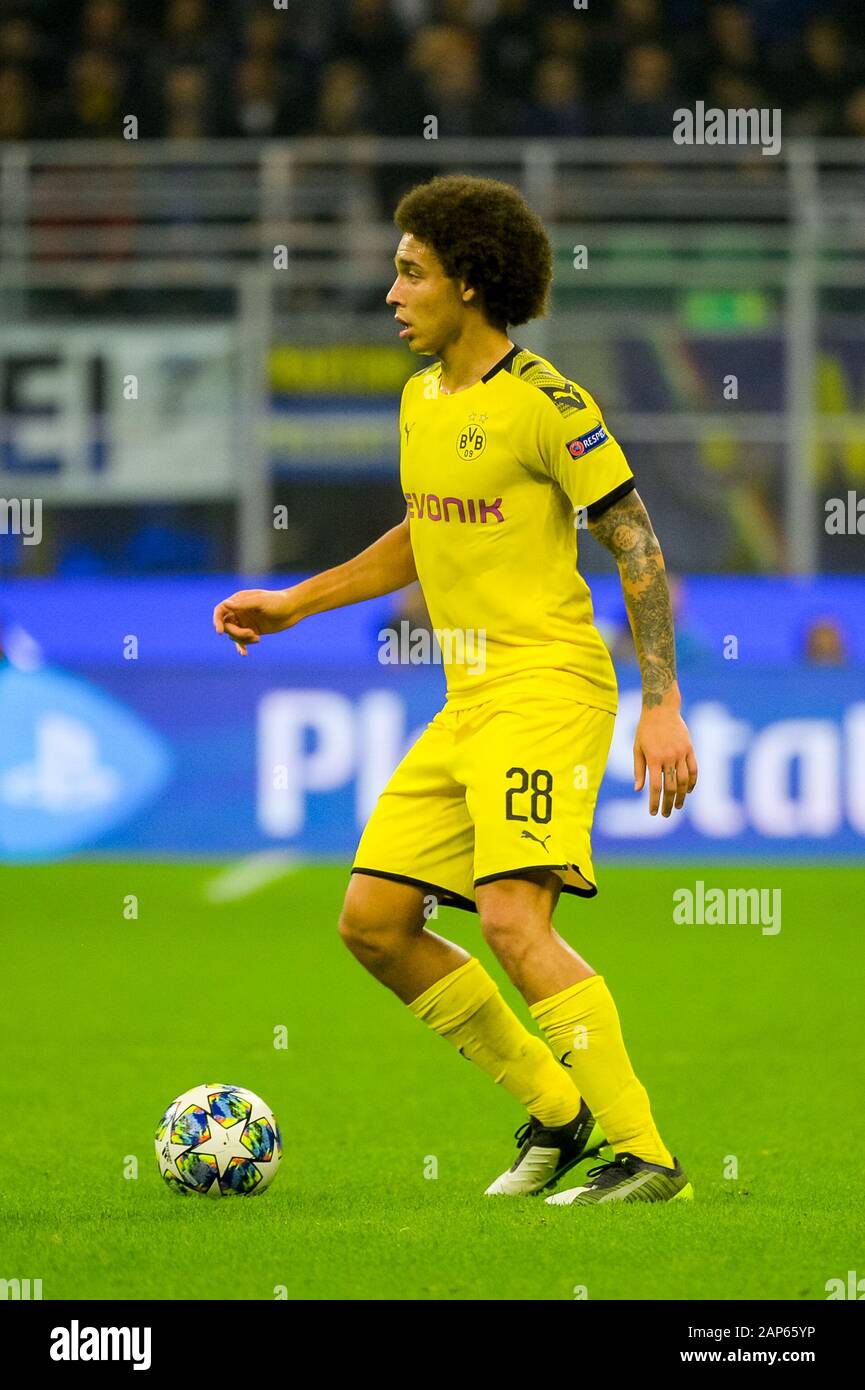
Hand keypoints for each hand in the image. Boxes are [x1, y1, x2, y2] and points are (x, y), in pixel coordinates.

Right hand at [212, 587, 298, 654]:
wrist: (294, 609)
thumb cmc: (278, 602)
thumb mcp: (261, 602)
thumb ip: (243, 604)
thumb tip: (225, 604)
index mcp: (239, 600)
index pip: (221, 610)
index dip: (217, 621)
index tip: (220, 632)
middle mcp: (240, 611)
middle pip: (227, 625)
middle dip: (237, 632)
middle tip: (251, 634)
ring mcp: (246, 621)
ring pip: (234, 634)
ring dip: (243, 639)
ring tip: (257, 638)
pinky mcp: (253, 630)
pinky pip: (242, 640)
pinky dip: (242, 646)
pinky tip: (244, 654)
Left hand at [633, 689, 697, 816]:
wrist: (661, 708)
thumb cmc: (645, 729)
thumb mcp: (637, 748)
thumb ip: (638, 770)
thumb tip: (638, 790)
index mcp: (653, 758)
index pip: (655, 787)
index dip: (655, 802)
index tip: (653, 813)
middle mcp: (668, 757)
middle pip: (671, 787)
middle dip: (669, 803)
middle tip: (666, 814)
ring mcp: (681, 753)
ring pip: (684, 781)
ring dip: (682, 796)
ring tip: (678, 806)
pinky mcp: (690, 749)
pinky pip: (694, 769)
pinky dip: (692, 782)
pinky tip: (689, 791)